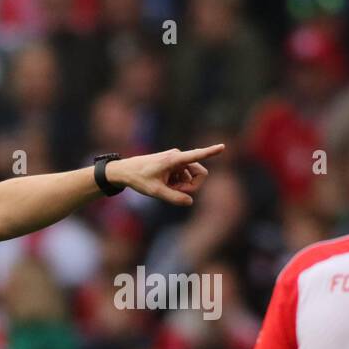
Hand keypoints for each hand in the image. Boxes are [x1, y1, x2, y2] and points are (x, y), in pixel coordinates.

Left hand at [110, 145, 224, 205]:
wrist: (125, 171)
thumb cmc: (138, 179)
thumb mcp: (155, 191)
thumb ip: (173, 198)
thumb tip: (190, 202)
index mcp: (174, 159)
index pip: (196, 155)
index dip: (210, 151)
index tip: (223, 146)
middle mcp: (178, 157)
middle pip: (200, 173)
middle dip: (192, 186)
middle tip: (175, 193)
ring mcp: (177, 160)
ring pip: (192, 177)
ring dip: (183, 186)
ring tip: (166, 188)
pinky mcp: (175, 164)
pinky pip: (185, 177)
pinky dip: (178, 184)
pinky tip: (165, 185)